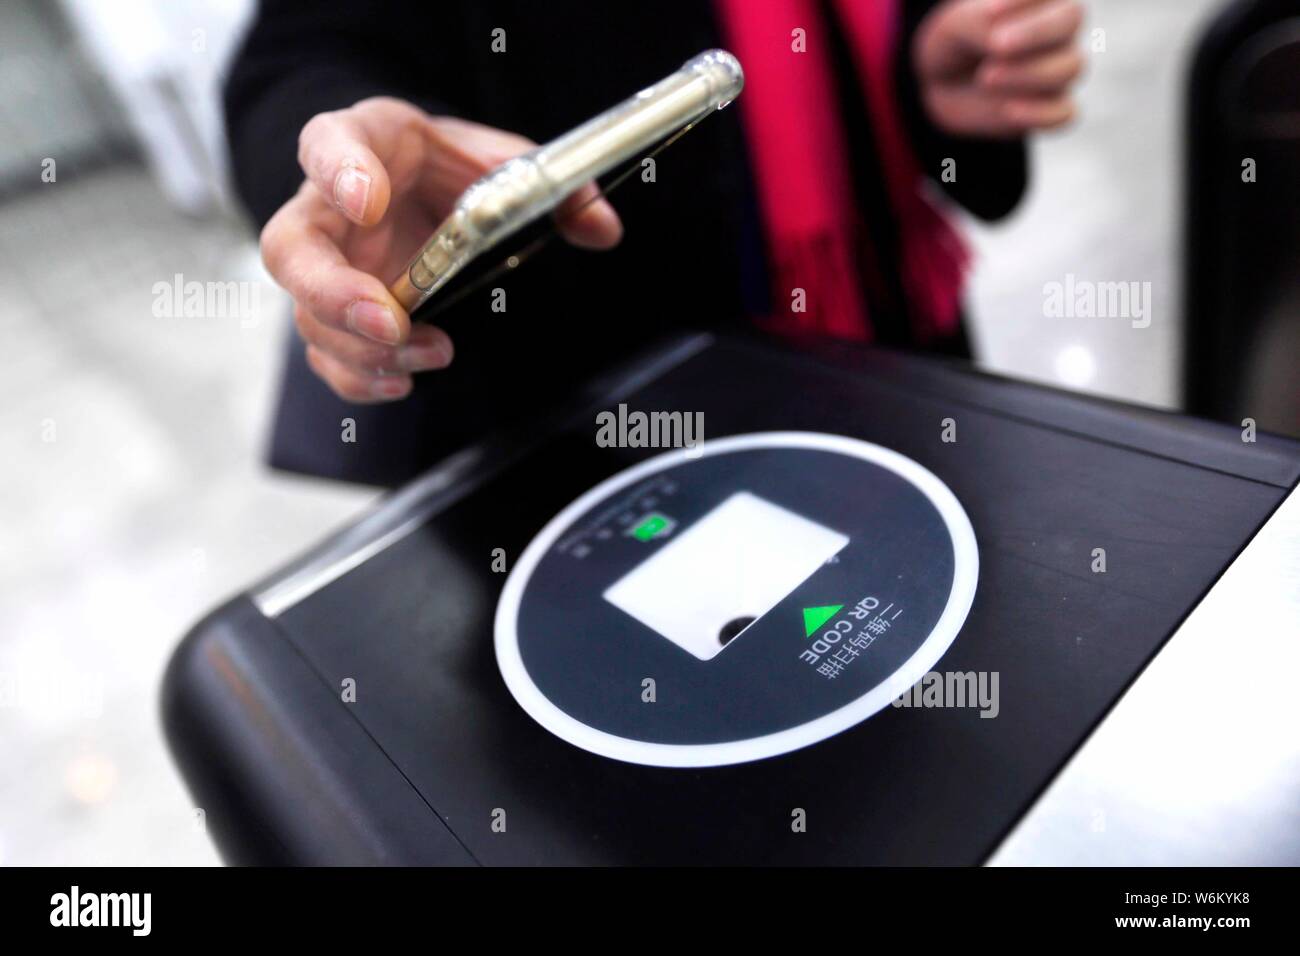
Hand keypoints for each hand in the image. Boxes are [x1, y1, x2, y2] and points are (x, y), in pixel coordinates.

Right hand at [261, 97, 621, 401]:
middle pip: (291, 249)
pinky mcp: (333, 315)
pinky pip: (327, 354)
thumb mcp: (498, 160)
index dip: (340, 172)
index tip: (370, 200)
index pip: (328, 143)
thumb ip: (549, 186)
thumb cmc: (444, 167)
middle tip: (392, 320)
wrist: (412, 183)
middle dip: (335, 292)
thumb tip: (601, 226)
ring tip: (432, 354)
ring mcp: (322, 268)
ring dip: (363, 349)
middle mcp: (324, 209)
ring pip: (309, 316)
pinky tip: (401, 382)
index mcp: (361, 145)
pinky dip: (358, 377)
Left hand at [914, 0, 1084, 137]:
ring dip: (1027, 74)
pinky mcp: (1051, 108)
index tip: (990, 11)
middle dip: (1035, 33)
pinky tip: (1008, 109)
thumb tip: (1001, 45)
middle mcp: (1060, 31)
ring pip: (1069, 68)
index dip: (1025, 1)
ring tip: (985, 77)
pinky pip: (1065, 113)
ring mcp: (1059, 70)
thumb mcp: (959, 24)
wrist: (944, 83)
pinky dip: (1040, 113)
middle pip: (1071, 22)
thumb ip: (983, 25)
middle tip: (996, 45)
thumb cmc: (958, 41)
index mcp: (1043, 0)